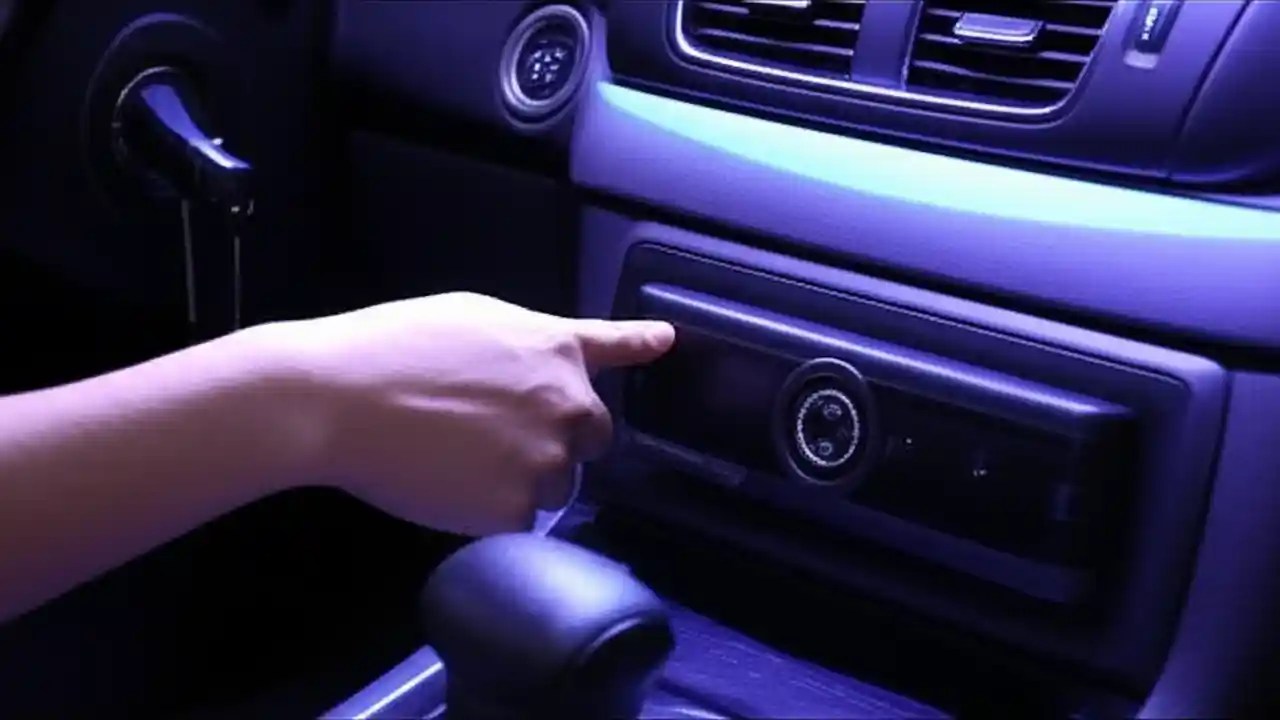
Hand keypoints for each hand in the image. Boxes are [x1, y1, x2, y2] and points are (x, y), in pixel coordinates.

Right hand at [266, 292, 674, 535]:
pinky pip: (522, 522)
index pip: (615, 346)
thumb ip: (528, 341)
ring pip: (556, 485)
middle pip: (590, 436)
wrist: (339, 399)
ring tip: (461, 461)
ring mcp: (547, 460)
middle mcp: (568, 404)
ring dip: (525, 480)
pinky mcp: (518, 511)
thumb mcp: (473, 318)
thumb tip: (548, 360)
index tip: (665, 341)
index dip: (640, 343)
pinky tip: (450, 488)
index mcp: (556, 350)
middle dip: (556, 438)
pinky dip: (493, 515)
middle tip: (493, 435)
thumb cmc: (393, 348)